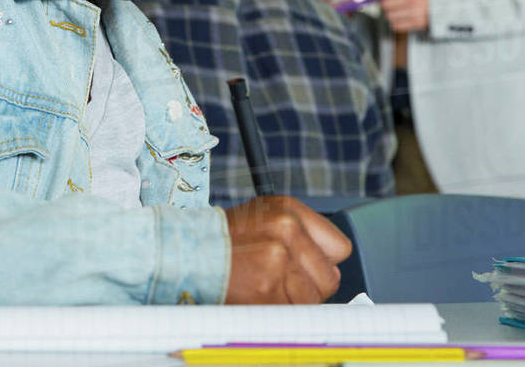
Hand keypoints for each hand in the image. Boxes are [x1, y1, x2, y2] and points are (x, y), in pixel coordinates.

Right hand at [223, 195, 351, 303]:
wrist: (184, 254)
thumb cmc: (223, 240)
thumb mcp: (265, 218)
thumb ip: (302, 235)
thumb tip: (332, 265)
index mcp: (288, 209)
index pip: (339, 248)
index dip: (321, 263)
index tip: (305, 267)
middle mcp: (286, 229)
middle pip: (329, 279)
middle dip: (308, 287)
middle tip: (279, 281)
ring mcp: (276, 259)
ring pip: (311, 301)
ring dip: (290, 302)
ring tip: (263, 287)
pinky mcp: (266, 289)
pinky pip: (292, 315)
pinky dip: (276, 314)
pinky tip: (257, 298)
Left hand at [373, 0, 428, 31]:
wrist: (441, 4)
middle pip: (385, 4)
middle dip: (383, 4)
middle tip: (386, 3)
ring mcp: (415, 12)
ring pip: (389, 16)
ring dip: (390, 13)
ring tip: (398, 10)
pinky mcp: (416, 23)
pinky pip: (396, 25)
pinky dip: (396, 22)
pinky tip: (402, 17)